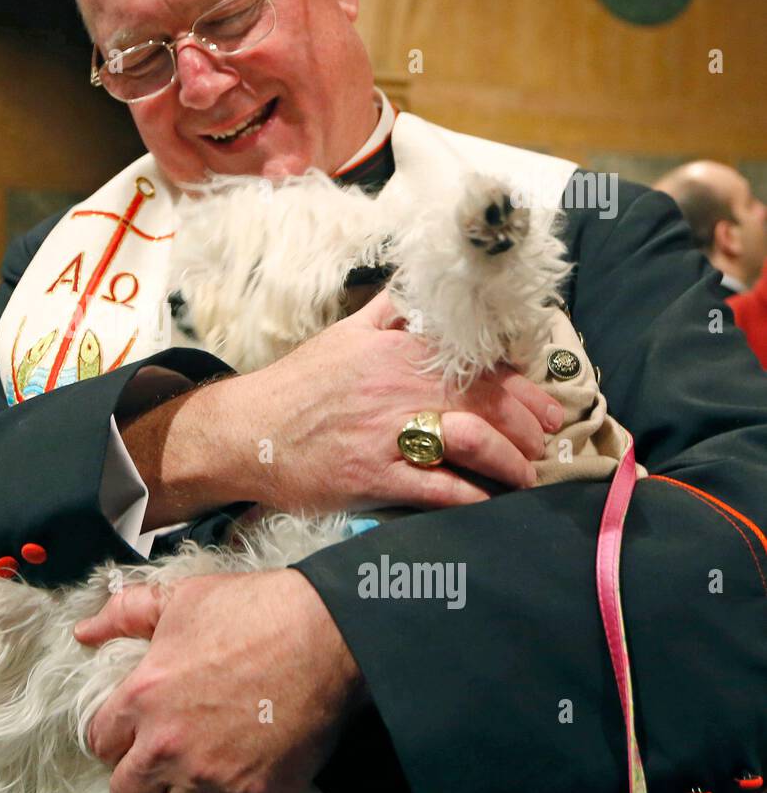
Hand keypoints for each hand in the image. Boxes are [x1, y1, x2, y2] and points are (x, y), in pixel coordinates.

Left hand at [74, 569, 363, 792]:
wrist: (323, 631)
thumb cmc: (253, 610)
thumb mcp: (181, 597)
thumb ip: (127, 612)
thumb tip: (85, 631)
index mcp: (143, 695)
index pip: (99, 743)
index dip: (117, 739)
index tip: (137, 736)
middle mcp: (167, 743)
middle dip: (143, 783)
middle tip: (166, 768)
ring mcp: (211, 776)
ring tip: (201, 790)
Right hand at [226, 289, 562, 513]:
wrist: (246, 431)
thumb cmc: (299, 385)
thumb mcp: (345, 333)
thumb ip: (392, 312)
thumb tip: (426, 290)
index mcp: (398, 350)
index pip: (480, 365)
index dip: (523, 388)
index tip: (545, 407)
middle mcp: (400, 387)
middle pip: (487, 403)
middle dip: (527, 427)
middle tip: (545, 446)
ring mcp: (388, 432)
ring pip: (473, 442)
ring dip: (511, 461)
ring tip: (527, 476)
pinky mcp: (374, 475)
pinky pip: (439, 488)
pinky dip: (473, 497)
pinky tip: (490, 503)